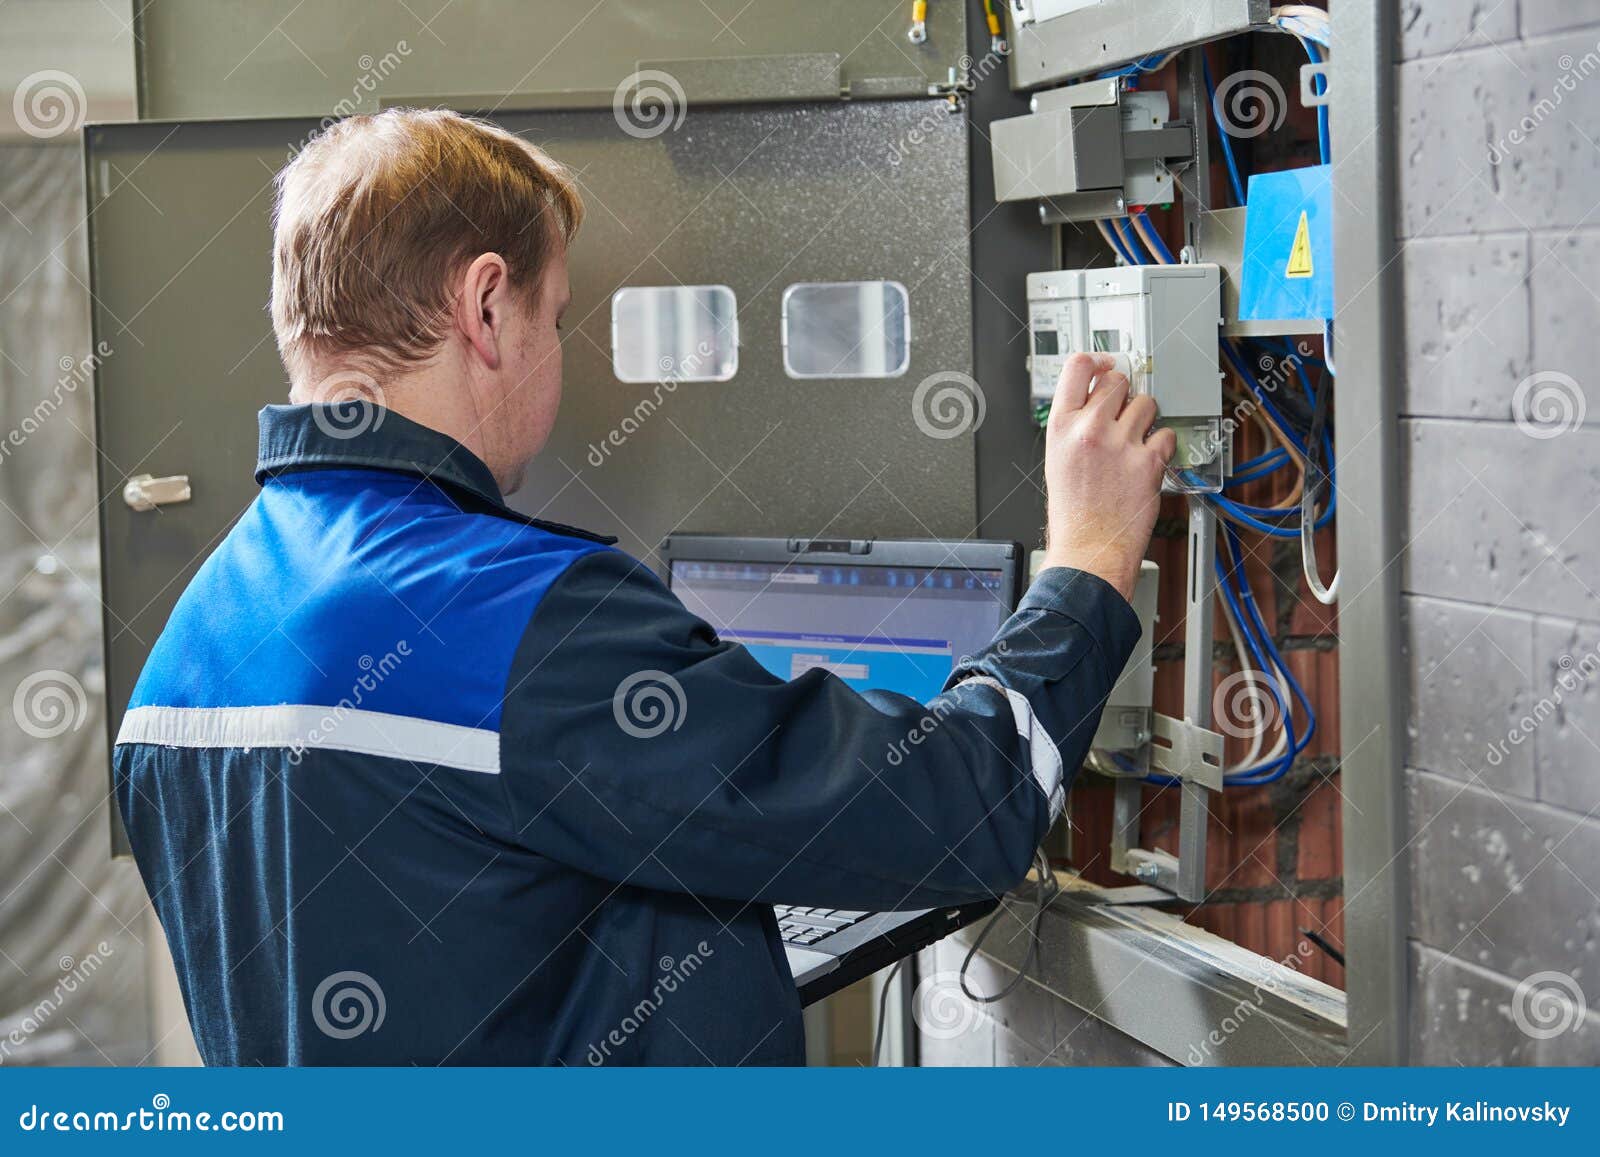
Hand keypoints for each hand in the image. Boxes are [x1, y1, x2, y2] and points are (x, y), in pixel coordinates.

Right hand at [1040, 353, 1175, 601]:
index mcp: (1061, 427)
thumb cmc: (1073, 512)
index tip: (1106, 364)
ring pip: (1146, 403)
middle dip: (1124, 394)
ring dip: (1145, 418)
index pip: (1077, 367)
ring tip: (1134, 441)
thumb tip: (1094, 397)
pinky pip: (1164, 434)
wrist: (1089, 548)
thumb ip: (1074, 423)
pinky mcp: (1148, 461)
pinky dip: (1160, 446)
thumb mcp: (1057, 457)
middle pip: (1117, 381)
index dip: (1097, 360)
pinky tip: (1147, 461)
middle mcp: (1090, 429)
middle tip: (1122, 415)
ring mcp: (1120, 444)